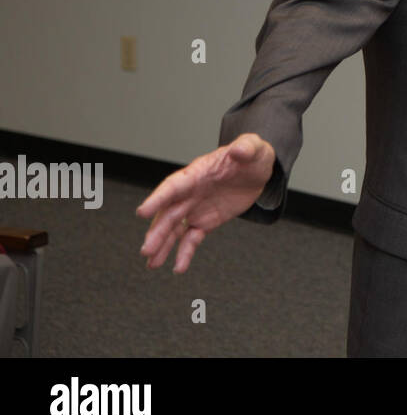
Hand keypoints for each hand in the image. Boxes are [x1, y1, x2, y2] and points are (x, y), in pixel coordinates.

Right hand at [136, 133, 275, 272]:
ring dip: (163, 246)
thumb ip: (246, 147)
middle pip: (169, 213)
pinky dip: (184, 253)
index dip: (158, 199)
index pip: (173, 186)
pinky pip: (191, 239)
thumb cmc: (250, 155)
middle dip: (157, 231)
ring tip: (152, 264)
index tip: (142, 212)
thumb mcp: (253, 147)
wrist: (257, 170)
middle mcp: (190, 192)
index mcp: (197, 173)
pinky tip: (178, 267)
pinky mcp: (205, 221)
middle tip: (147, 250)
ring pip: (174, 229)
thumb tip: (240, 149)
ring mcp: (196, 208)